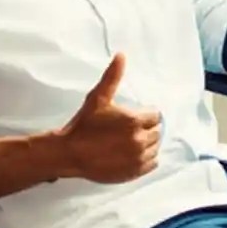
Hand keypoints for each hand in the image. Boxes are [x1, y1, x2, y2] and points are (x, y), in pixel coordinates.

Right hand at [56, 54, 162, 182]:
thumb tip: (121, 55)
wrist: (69, 153)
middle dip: (147, 128)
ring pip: (155, 147)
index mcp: (134, 121)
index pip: (156, 116)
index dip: (146, 115)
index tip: (134, 117)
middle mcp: (139, 140)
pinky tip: (134, 154)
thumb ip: (112, 77)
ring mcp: (138, 158)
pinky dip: (148, 159)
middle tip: (130, 129)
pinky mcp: (134, 172)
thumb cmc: (84, 125)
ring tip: (131, 141)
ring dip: (148, 143)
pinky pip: (152, 164)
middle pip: (157, 131)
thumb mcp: (98, 98)